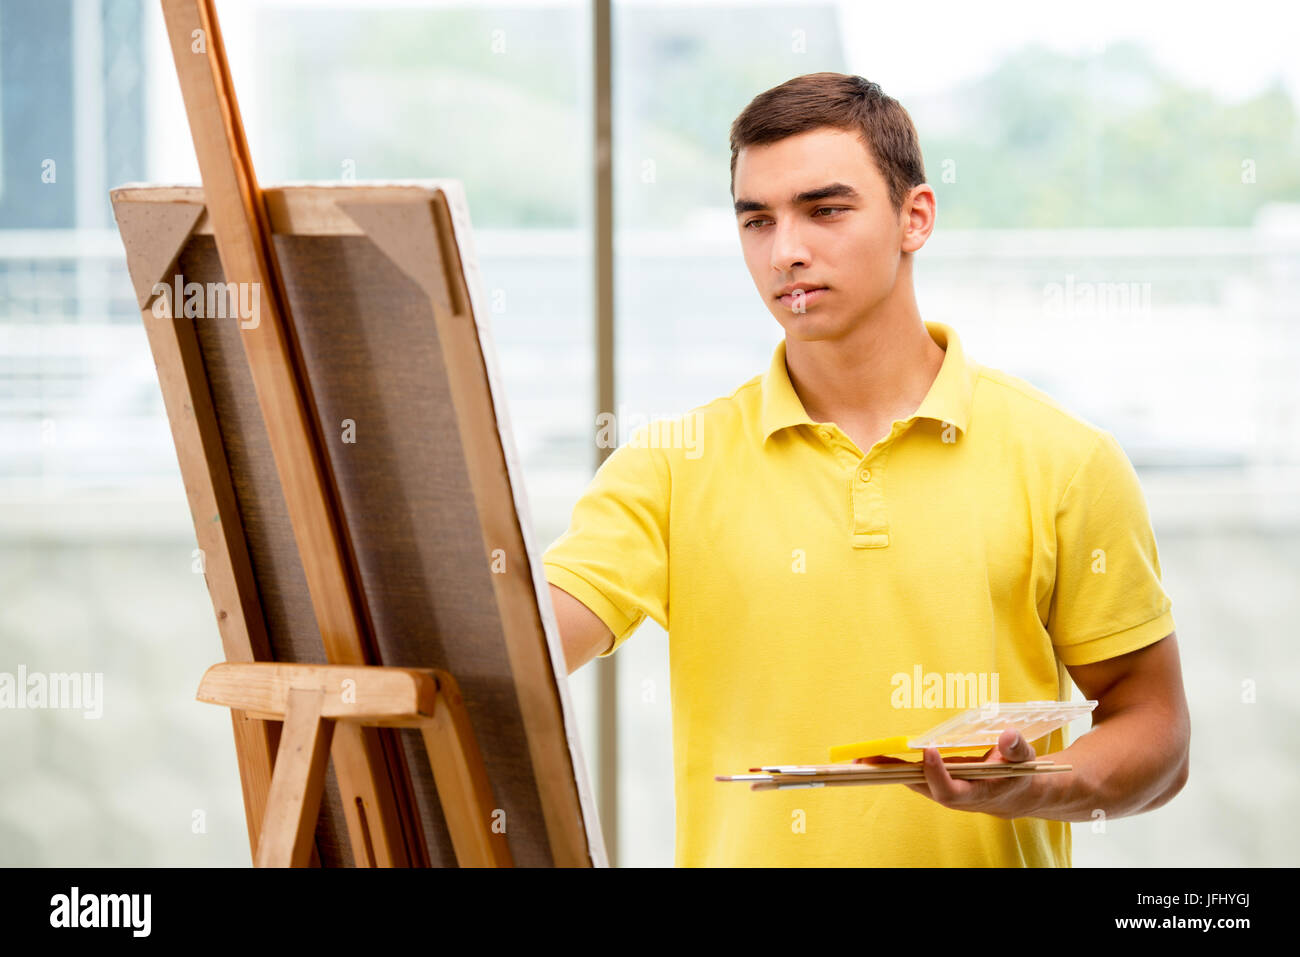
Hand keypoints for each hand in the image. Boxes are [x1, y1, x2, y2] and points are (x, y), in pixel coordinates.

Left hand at [854, 726, 1040, 819]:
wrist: (1014, 794)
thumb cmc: (1019, 774)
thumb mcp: (1025, 760)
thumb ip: (1017, 748)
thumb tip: (1008, 735)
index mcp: (975, 793)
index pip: (949, 790)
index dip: (936, 773)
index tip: (928, 749)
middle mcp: (953, 796)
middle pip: (919, 787)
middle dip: (893, 773)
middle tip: (865, 761)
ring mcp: (941, 790)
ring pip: (910, 781)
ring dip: (884, 770)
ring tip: (858, 759)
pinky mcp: (934, 783)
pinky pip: (910, 775)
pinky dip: (891, 766)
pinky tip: (871, 758)